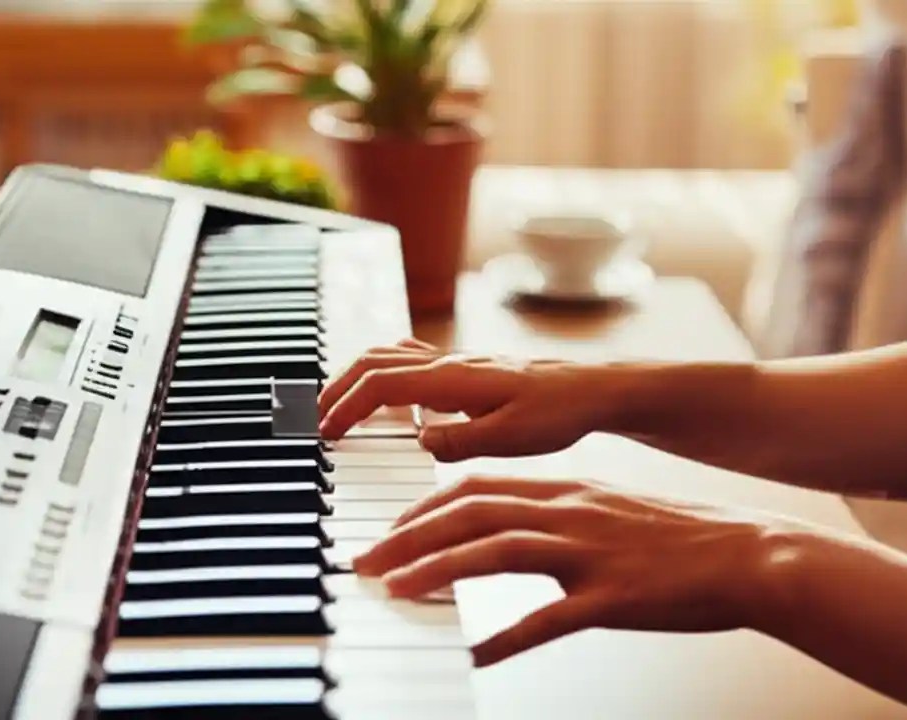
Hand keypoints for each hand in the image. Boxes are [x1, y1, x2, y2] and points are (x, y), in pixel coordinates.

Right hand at [318, 338, 620, 460]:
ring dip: (353, 376)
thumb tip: (419, 440)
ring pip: (386, 354)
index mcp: (453, 379)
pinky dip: (379, 371)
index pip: (381, 385)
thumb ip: (460, 440)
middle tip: (316, 419)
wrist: (589, 391)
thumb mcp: (511, 439)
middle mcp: (447, 362)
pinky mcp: (460, 367)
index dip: (347, 406)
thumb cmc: (557, 413)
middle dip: (336, 388)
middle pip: (372, 361)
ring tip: (335, 405)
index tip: (327, 432)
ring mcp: (453, 360)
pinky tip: (380, 394)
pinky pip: (407, 357)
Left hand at [353, 475, 796, 666]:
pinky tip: (471, 651)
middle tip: (366, 558)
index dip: (422, 506)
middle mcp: (568, 513)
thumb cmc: (677, 539)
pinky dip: (503, 635)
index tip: (389, 527)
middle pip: (469, 513)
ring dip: (436, 570)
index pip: (474, 488)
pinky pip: (546, 619)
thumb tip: (505, 529)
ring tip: (393, 589)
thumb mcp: (605, 510)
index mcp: (564, 492)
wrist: (747, 555)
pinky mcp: (612, 599)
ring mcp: (589, 554)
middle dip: (408, 535)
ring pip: (494, 553)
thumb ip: (553, 515)